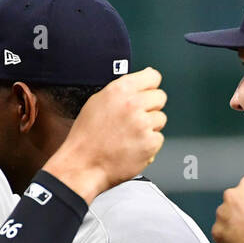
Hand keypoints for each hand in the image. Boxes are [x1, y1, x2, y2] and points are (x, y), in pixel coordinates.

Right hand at [43, 68, 166, 203]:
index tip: (147, 93)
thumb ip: (122, 90)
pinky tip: (132, 147)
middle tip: (135, 119)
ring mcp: (143, 124)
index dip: (150, 87)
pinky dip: (149, 144)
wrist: (83, 165)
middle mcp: (133, 104)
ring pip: (161, 119)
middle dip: (150, 107)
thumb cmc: (87, 137)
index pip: (153, 77)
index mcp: (120, 90)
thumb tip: (144, 79)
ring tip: (130, 135)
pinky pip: (159, 138)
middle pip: (160, 97)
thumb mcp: (97, 102)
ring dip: (149, 127)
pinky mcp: (150, 143)